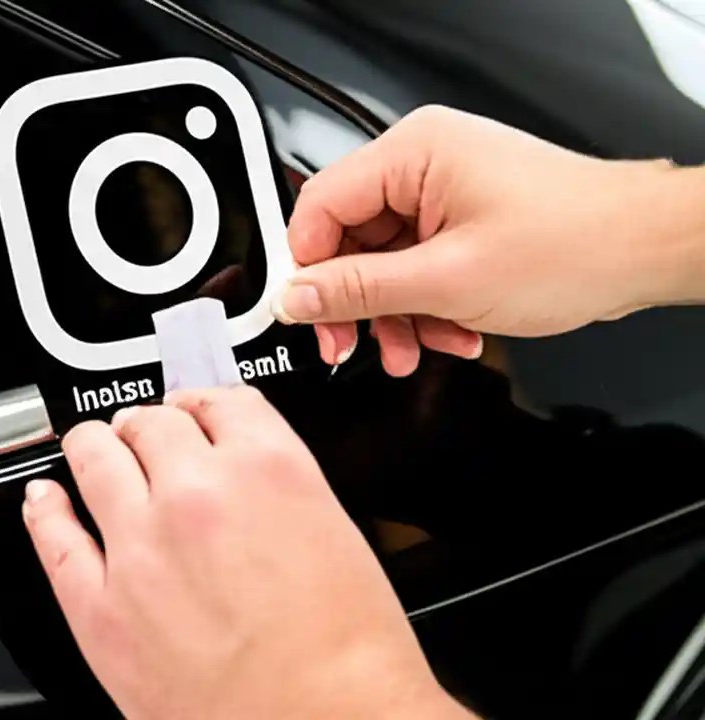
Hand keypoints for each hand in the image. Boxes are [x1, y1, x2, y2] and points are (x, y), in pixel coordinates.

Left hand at [21, 386, 473, 718]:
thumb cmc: (347, 656)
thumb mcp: (335, 532)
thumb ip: (277, 483)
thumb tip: (238, 464)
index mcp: (267, 468)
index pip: (217, 401)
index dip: (203, 405)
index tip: (195, 413)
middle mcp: (196, 495)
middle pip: (151, 422)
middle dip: (150, 427)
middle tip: (148, 437)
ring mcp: (139, 548)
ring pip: (93, 457)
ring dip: (95, 446)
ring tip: (93, 449)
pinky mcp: (99, 607)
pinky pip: (53, 534)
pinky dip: (46, 507)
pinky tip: (47, 498)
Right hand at [274, 104, 703, 376]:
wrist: (644, 252)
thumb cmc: (573, 243)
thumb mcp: (446, 279)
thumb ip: (359, 289)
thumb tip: (298, 296)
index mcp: (413, 153)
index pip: (319, 206)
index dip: (306, 267)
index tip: (304, 312)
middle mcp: (424, 163)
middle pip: (350, 238)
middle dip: (358, 302)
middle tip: (351, 345)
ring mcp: (445, 191)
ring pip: (383, 261)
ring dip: (396, 314)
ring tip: (414, 350)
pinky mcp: (463, 218)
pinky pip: (417, 266)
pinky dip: (426, 306)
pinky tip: (449, 334)